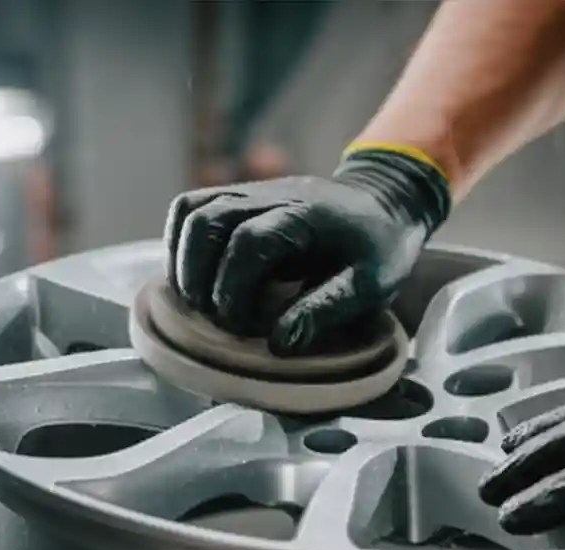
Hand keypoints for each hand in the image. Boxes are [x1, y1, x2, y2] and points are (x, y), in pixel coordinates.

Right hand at [163, 147, 449, 354]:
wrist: (384, 201)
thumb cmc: (379, 247)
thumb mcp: (371, 284)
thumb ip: (326, 310)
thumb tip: (278, 342)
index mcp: (303, 214)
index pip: (247, 242)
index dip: (235, 289)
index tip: (246, 326)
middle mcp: (269, 194)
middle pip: (205, 220)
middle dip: (198, 277)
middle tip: (216, 319)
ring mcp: (249, 191)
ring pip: (190, 211)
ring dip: (183, 262)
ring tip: (198, 303)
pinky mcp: (238, 198)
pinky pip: (190, 209)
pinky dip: (181, 244)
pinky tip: (196, 279)